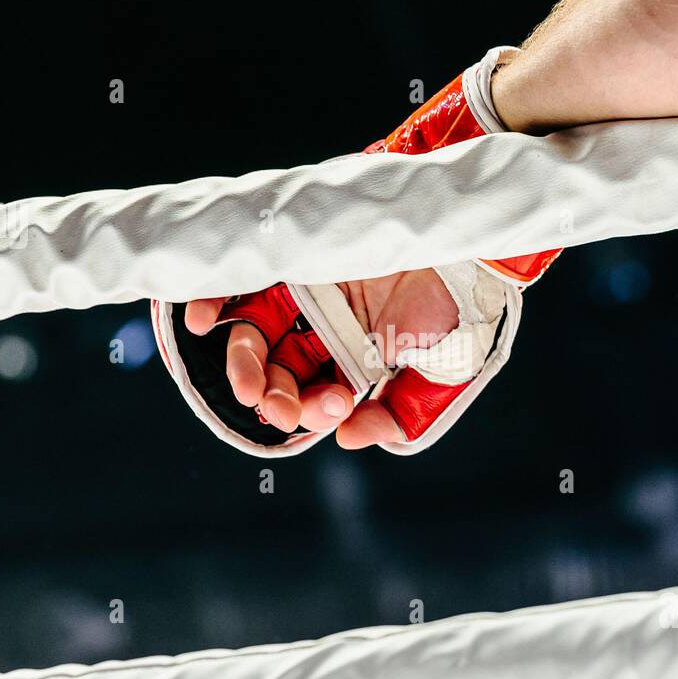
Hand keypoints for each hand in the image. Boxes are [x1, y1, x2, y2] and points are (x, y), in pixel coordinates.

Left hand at [181, 268, 458, 448]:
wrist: (474, 239)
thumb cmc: (466, 307)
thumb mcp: (444, 377)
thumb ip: (402, 416)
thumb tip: (346, 438)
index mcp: (356, 364)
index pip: (315, 397)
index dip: (312, 411)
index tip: (333, 406)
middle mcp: (325, 330)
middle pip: (278, 370)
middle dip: (271, 395)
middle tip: (272, 404)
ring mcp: (306, 292)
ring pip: (256, 332)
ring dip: (242, 361)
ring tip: (245, 383)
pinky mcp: (295, 255)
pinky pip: (244, 279)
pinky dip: (216, 298)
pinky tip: (203, 320)